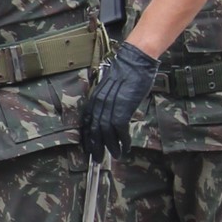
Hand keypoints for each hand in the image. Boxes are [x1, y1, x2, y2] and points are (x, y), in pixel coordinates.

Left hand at [80, 43, 158, 160]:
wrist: (135, 62)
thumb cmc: (126, 73)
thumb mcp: (111, 89)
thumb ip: (107, 102)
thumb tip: (109, 115)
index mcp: (94, 98)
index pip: (86, 122)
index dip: (86, 137)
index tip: (87, 148)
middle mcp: (99, 103)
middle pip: (93, 130)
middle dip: (95, 146)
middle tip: (97, 159)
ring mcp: (110, 106)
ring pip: (106, 132)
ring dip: (110, 146)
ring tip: (114, 155)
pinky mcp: (123, 109)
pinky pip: (120, 130)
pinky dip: (123, 140)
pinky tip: (125, 147)